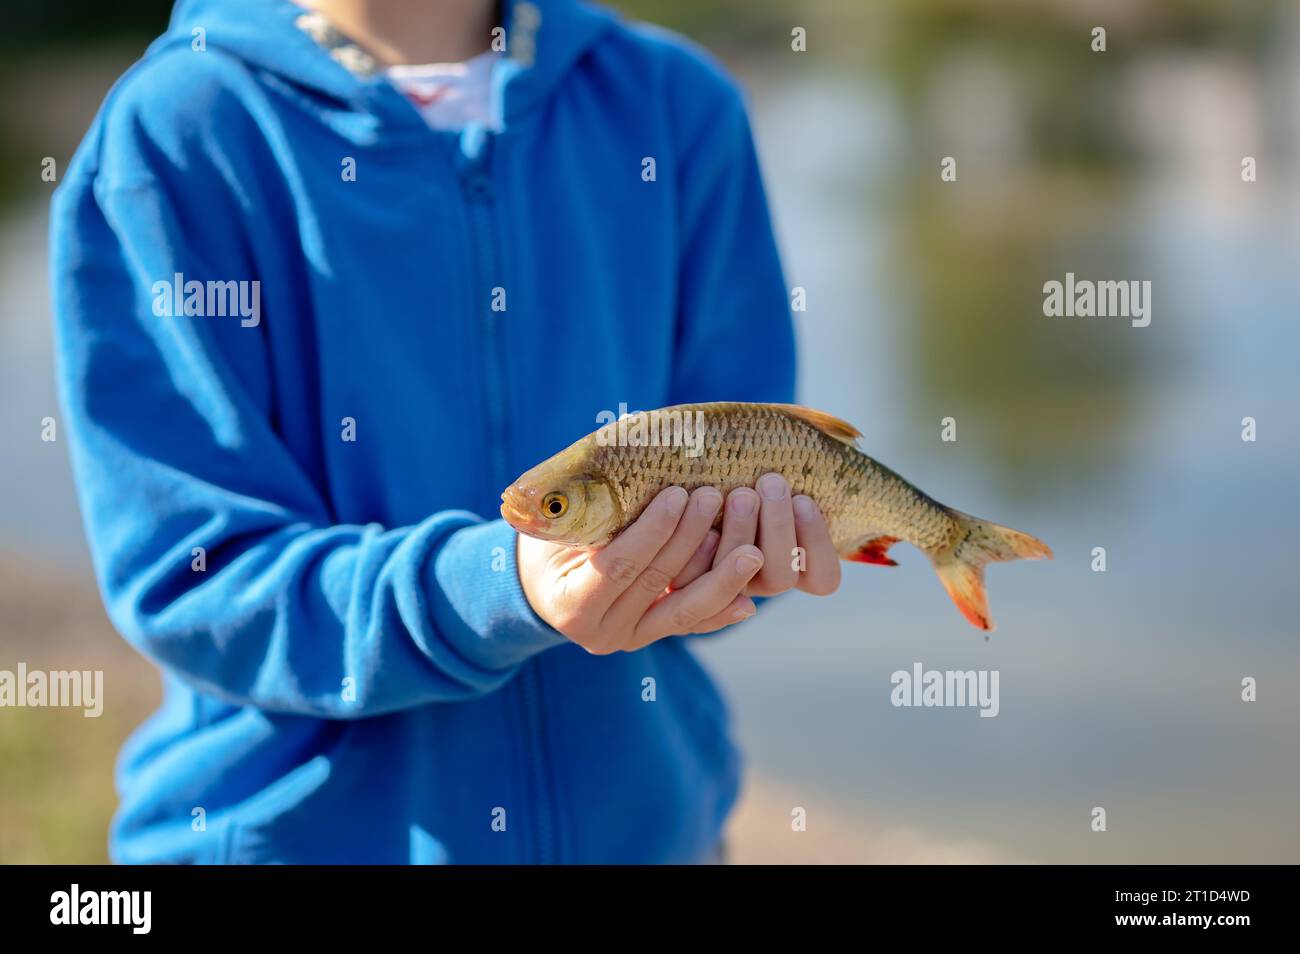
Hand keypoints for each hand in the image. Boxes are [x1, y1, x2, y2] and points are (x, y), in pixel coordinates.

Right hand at [517, 486, 764, 653]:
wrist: (546, 584)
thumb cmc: (552, 539)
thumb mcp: (558, 524)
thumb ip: (590, 499)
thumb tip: (629, 434)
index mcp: (571, 603)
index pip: (617, 565)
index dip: (650, 531)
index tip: (678, 493)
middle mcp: (601, 632)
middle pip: (656, 583)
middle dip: (691, 539)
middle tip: (716, 496)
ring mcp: (630, 638)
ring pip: (684, 610)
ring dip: (720, 577)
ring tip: (749, 546)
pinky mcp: (654, 635)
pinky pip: (693, 624)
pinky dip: (722, 612)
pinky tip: (749, 600)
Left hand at [681, 473, 841, 597]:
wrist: (692, 466)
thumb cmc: (750, 461)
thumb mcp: (786, 457)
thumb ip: (811, 458)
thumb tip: (850, 438)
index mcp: (800, 566)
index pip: (823, 579)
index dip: (816, 542)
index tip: (805, 499)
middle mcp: (763, 578)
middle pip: (779, 578)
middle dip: (777, 527)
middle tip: (772, 482)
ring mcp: (724, 580)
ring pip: (737, 575)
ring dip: (741, 531)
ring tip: (740, 491)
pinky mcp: (687, 574)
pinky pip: (692, 572)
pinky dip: (697, 540)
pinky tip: (699, 504)